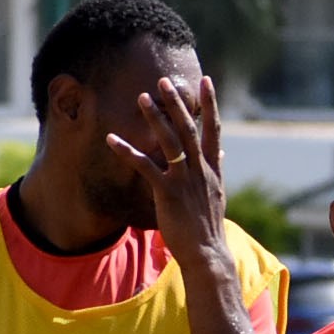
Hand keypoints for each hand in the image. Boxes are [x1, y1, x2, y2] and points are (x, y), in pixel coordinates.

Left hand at [104, 75, 227, 273]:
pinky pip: (145, 167)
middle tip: (164, 80)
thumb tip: (222, 154)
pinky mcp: (168, 193)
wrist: (206, 253)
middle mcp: (201, 170)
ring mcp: (185, 180)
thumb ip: (216, 171)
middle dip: (177, 104)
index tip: (205, 80)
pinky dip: (127, 151)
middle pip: (189, 129)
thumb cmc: (208, 226)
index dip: (210, 104)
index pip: (213, 130)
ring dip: (155, 119)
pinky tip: (112, 139)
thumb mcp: (217, 194)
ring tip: (142, 98)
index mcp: (212, 169)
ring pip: (170, 142)